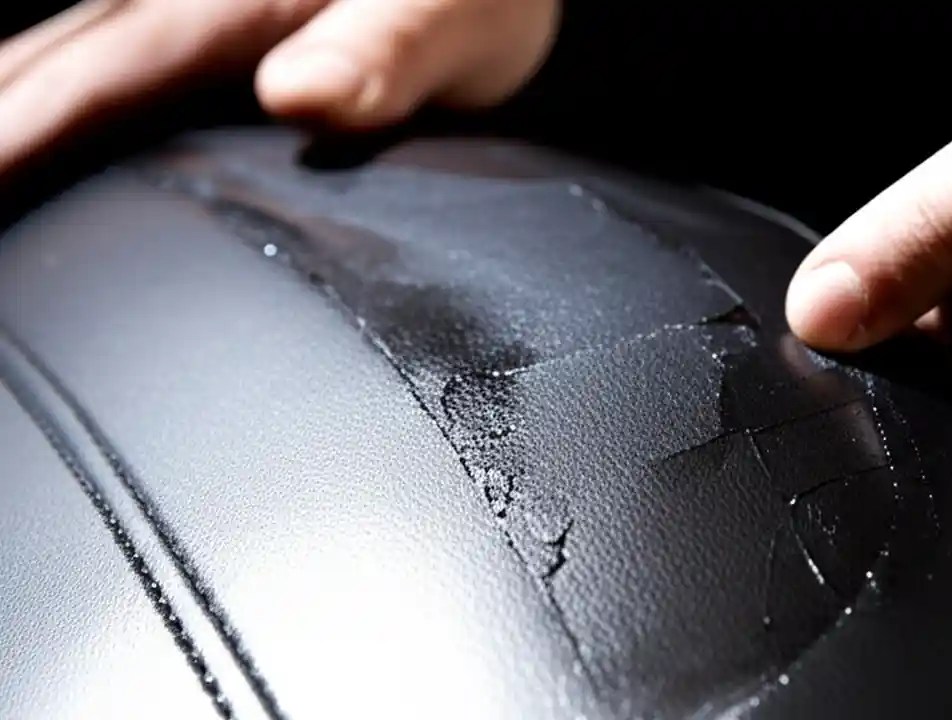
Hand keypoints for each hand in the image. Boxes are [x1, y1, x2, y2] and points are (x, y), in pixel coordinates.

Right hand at [0, 0, 557, 177]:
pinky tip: (38, 148)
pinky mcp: (201, 34)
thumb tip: (305, 96)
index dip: (20, 139)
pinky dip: (55, 109)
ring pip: (62, 64)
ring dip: (8, 119)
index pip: (97, 74)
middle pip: (51, 66)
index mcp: (228, 0)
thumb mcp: (449, 15)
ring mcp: (184, 13)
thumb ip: (382, 53)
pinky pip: (101, 73)